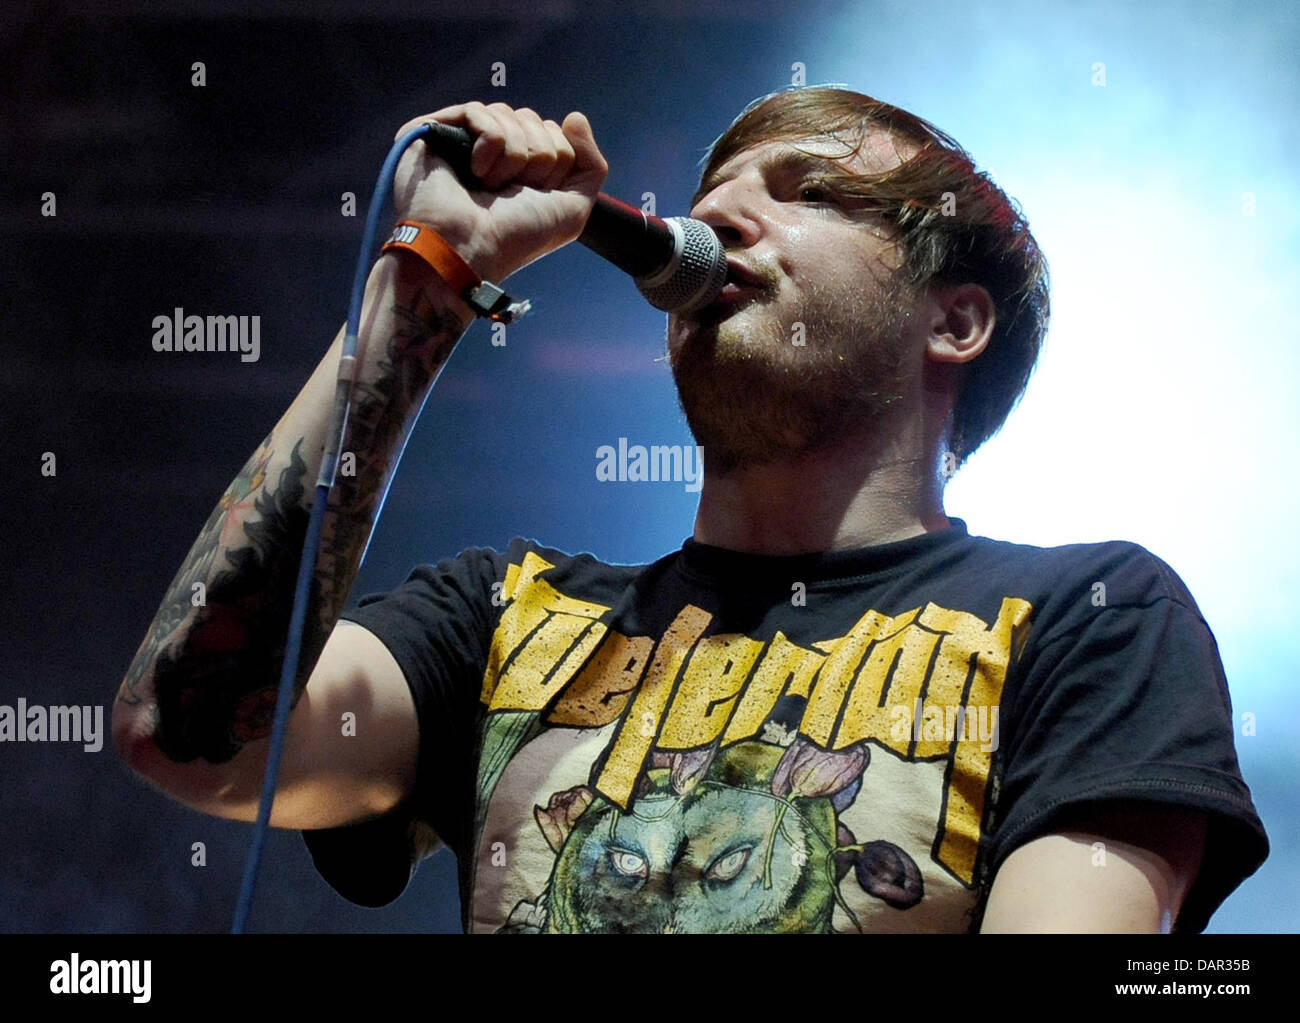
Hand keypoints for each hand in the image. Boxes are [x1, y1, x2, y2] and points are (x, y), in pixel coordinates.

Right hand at [390, 101, 608, 284]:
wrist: (468, 250)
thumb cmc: (515, 237)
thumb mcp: (572, 210)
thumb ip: (591, 165)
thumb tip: (575, 116)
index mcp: (523, 166)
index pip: (555, 133)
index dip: (555, 165)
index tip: (534, 196)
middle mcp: (495, 150)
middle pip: (535, 121)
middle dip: (535, 159)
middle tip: (510, 193)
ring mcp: (465, 138)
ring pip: (509, 114)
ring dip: (510, 157)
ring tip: (488, 188)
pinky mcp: (437, 129)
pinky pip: (481, 112)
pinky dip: (488, 145)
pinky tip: (474, 172)